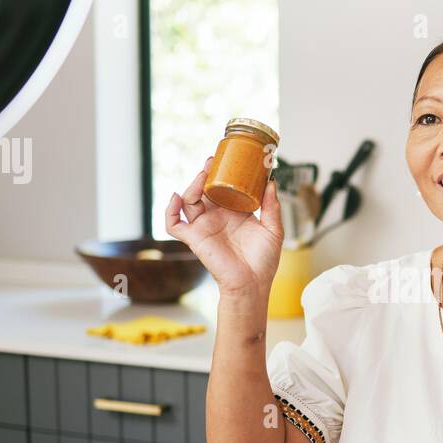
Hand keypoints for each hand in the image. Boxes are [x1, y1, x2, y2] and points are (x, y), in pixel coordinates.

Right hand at [165, 157, 284, 297]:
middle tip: (211, 161)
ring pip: (188, 200)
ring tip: (202, 176)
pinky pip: (173, 223)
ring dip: (191, 185)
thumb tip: (271, 182)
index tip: (225, 158)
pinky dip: (169, 210)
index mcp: (234, 212)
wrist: (253, 284)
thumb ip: (272, 206)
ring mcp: (204, 227)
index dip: (221, 173)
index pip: (223, 187)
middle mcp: (216, 216)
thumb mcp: (273, 229)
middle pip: (203, 189)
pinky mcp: (194, 239)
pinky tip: (176, 197)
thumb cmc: (263, 261)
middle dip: (205, 173)